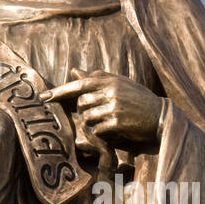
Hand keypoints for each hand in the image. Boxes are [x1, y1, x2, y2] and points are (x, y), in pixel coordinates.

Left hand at [41, 68, 163, 144]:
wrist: (160, 116)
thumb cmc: (138, 99)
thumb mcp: (119, 84)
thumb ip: (96, 78)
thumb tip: (74, 71)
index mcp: (109, 80)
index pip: (78, 84)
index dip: (59, 92)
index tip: (44, 97)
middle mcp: (110, 91)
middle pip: (81, 103)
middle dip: (84, 111)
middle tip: (99, 113)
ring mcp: (114, 106)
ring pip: (87, 117)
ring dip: (93, 122)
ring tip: (107, 121)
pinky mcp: (117, 122)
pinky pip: (97, 129)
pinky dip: (101, 132)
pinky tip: (113, 129)